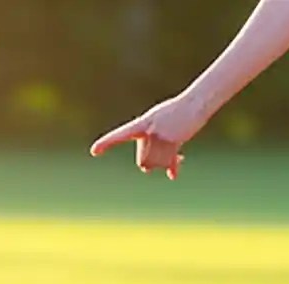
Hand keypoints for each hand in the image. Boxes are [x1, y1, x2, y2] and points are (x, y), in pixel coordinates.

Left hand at [88, 94, 210, 179]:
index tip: (93, 151)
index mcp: (142, 124)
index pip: (120, 134)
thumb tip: (151, 171)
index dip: (107, 142)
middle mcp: (148, 131)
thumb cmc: (177, 113)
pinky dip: (173, 167)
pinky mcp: (174, 140)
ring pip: (156, 164)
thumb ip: (151, 144)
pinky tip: (172, 174)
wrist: (195, 103)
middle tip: (164, 157)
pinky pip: (169, 162)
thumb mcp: (160, 123)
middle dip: (151, 164)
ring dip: (165, 163)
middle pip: (143, 161)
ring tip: (176, 156)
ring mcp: (161, 136)